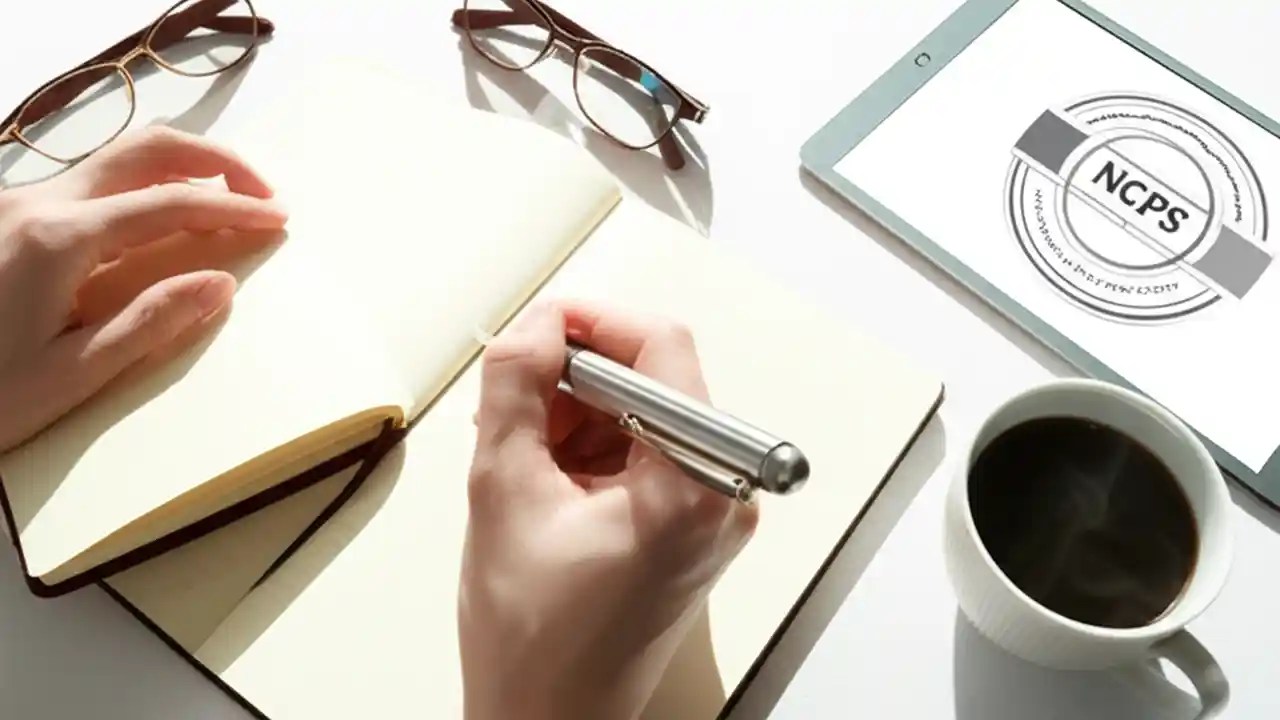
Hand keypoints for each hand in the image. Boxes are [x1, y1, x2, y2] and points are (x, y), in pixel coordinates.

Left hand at [0, 126, 286, 452]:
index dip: (233, 207)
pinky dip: (148, 186)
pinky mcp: (14, 218)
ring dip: (182, 167)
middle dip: (214, 160)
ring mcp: (21, 204)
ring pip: (118, 159)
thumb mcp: (73, 374)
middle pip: (145, 151)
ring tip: (228, 198)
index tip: (278, 218)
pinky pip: (95, 183)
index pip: (169, 204)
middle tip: (263, 191)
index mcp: (58, 239)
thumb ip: (150, 322)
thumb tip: (220, 283)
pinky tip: (170, 216)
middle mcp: (38, 203)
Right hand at [458, 300, 758, 719]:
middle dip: (575, 379)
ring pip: (643, 417)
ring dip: (575, 415)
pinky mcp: (688, 529)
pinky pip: (642, 455)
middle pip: (655, 382)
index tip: (542, 326)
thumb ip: (514, 391)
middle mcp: (720, 496)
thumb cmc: (538, 645)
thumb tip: (532, 328)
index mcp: (693, 486)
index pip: (662, 350)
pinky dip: (589, 449)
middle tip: (512, 396)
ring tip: (517, 449)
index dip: (594, 324)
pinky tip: (541, 473)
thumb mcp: (504, 495)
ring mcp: (709, 515)